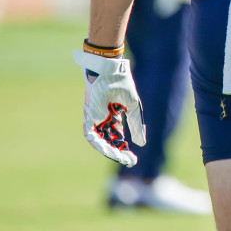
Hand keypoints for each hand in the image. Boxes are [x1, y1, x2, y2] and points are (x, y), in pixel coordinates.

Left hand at [74, 50, 145, 165]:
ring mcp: (95, 119)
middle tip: (128, 160)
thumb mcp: (133, 106)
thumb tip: (142, 143)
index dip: (125, 148)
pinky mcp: (88, 116)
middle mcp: (103, 120)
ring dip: (109, 150)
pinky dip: (98, 142)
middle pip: (109, 142)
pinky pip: (91, 134)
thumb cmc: (121, 85)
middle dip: (118, 152)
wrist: (109, 70)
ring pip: (100, 141)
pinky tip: (107, 148)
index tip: (133, 159)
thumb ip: (136, 124)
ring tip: (120, 157)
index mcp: (114, 117)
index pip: (118, 138)